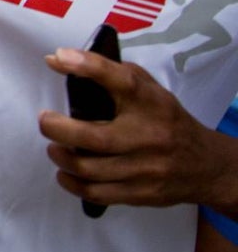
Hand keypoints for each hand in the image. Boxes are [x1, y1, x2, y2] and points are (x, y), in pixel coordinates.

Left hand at [38, 46, 237, 208]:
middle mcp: (149, 136)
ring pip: (89, 169)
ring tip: (55, 148)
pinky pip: (97, 193)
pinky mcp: (141, 194)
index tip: (59, 57)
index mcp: (152, 103)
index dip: (89, 66)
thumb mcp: (149, 90)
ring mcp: (145, 169)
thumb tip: (57, 60)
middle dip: (57, 128)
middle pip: (94, 137)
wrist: (206, 165)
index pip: (122, 81)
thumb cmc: (167, 120)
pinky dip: (72, 183)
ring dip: (62, 157)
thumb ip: (109, 73)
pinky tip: (65, 172)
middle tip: (46, 120)